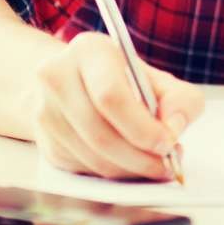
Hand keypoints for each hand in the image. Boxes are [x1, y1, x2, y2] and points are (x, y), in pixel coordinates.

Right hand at [30, 31, 204, 180]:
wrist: (77, 84)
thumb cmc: (126, 81)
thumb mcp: (158, 79)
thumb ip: (180, 99)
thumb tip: (174, 127)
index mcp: (89, 50)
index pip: (110, 95)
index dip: (141, 126)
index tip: (168, 143)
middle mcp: (57, 77)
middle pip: (99, 132)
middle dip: (138, 157)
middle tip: (166, 166)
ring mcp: (43, 111)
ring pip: (89, 156)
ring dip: (128, 170)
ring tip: (155, 166)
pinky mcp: (44, 142)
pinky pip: (81, 169)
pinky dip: (112, 174)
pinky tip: (131, 165)